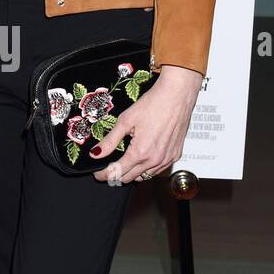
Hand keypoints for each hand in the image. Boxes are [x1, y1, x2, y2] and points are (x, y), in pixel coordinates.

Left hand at [89, 65, 202, 184]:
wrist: (177, 95)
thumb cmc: (154, 104)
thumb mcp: (126, 120)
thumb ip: (110, 140)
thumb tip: (96, 153)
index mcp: (140, 152)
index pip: (117, 172)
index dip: (104, 175)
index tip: (98, 174)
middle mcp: (155, 160)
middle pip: (129, 178)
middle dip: (116, 174)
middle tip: (108, 166)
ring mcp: (166, 159)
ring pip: (144, 177)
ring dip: (132, 173)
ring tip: (125, 161)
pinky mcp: (175, 156)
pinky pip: (157, 170)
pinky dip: (147, 168)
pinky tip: (142, 158)